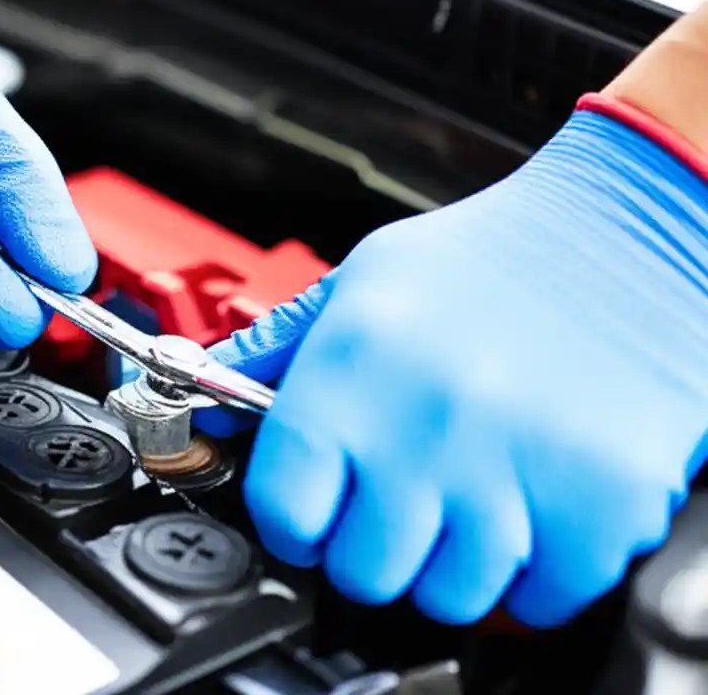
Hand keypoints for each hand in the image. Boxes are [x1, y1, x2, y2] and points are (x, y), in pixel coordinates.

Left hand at [197, 104, 707, 626]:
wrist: (633, 234)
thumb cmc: (494, 258)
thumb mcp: (361, 281)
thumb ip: (273, 351)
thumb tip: (201, 403)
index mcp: (354, 371)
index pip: (283, 511)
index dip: (293, 518)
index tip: (314, 508)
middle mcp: (427, 427)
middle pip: (361, 572)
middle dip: (372, 547)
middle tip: (402, 501)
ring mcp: (517, 472)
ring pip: (449, 598)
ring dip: (455, 563)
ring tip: (474, 494)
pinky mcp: (602, 506)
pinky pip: (538, 599)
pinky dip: (535, 570)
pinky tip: (534, 505)